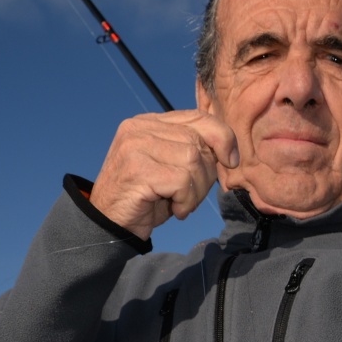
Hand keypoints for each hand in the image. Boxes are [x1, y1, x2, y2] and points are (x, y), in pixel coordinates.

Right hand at [88, 110, 239, 238]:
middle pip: (198, 142)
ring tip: (180, 202)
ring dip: (195, 191)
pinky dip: (186, 201)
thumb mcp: (171, 168)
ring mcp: (136, 146)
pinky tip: (175, 209)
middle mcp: (140, 128)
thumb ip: (191, 151)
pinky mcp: (138, 169)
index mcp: (149, 123)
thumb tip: (228, 151)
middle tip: (190, 195)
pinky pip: (182, 181)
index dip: (223, 137)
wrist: (110, 224)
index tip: (231, 160)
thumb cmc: (145, 199)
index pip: (198, 117)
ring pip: (193, 161)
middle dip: (206, 175)